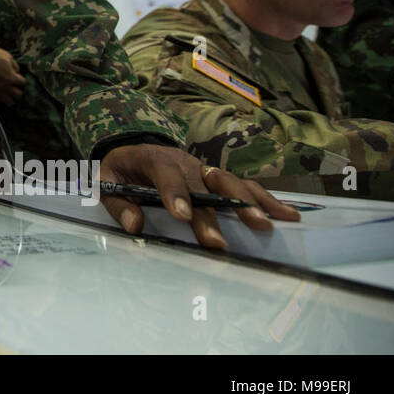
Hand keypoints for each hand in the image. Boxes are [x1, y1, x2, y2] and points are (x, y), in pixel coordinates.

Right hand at [0, 45, 24, 105]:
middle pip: (19, 95)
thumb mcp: (8, 56)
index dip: (20, 79)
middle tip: (14, 85)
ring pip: (10, 102)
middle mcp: (5, 87)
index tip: (17, 77)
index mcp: (11, 78)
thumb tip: (17, 72)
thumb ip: (15, 66)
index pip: (23, 83)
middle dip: (18, 89)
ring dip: (10, 96)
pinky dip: (0, 97)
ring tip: (8, 92)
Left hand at [99, 144, 300, 248]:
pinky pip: (244, 186)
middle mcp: (184, 161)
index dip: (175, 193)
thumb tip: (134, 224)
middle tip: (218, 243)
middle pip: (202, 185)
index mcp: (153, 158)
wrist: (134, 150)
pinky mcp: (217, 179)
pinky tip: (287, 215)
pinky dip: (266, 200)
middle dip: (212, 214)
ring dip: (247, 204)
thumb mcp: (107, 181)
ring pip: (229, 183)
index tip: (182, 216)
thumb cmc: (122, 169)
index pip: (165, 173)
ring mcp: (204, 169)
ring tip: (264, 225)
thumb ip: (118, 203)